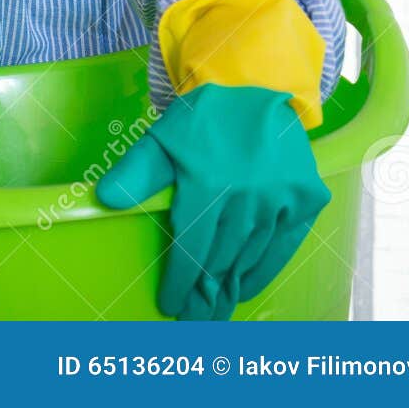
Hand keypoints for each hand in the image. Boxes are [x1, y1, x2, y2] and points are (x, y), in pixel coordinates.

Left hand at [95, 83, 330, 319]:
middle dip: (204, 291)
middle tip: (193, 318)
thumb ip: (135, 172)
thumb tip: (103, 200)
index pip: (192, 246)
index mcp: (208, 184)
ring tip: (216, 309)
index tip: (171, 305)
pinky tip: (247, 287)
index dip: (181, 280)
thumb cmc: (201, 120)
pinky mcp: (305, 199)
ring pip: (250, 255)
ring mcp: (280, 199)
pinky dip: (265, 269)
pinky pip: (283, 245)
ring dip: (232, 285)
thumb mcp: (161, 139)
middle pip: (221, 257)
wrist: (256, 90)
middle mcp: (247, 196)